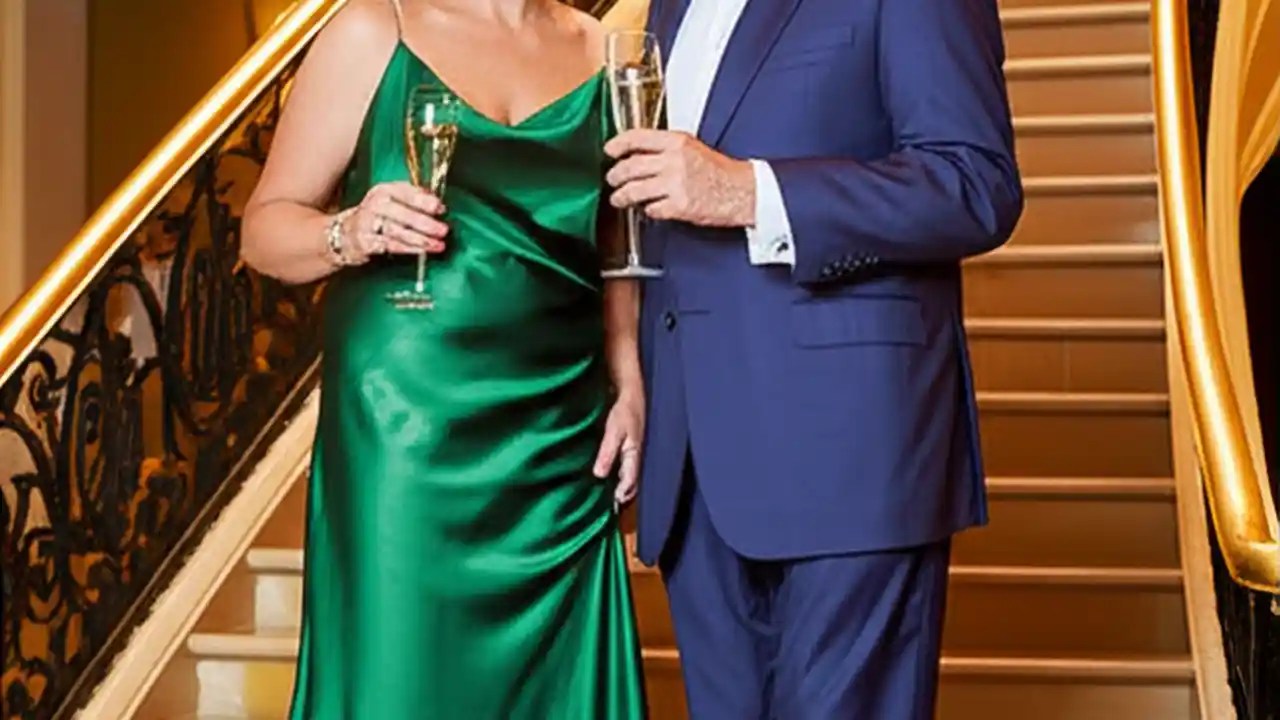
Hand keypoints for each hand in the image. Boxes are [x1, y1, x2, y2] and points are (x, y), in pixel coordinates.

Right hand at [342, 182, 448, 261]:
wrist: (346, 233)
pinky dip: (408, 248)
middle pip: (403, 213)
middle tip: (443, 230)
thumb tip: (438, 202)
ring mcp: (368, 223)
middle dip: (425, 223)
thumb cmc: (377, 216)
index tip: (440, 208)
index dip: (424, 201)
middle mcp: (375, 204)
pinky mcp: (366, 242)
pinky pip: (390, 245)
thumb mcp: (392, 201)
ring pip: (398, 231)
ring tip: (438, 245)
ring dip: (421, 239)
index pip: (405, 192)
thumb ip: (414, 198)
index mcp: (384, 190)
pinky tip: (422, 250)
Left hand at [593, 390, 644, 505]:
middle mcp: (636, 457)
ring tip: (610, 500)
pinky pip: (627, 469)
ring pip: (630, 477)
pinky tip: (610, 480)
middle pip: (633, 483)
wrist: (632, 395)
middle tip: (611, 510)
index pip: (630, 481)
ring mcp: (634, 453)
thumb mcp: (613, 431)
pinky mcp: (630, 449)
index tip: (613, 505)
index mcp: (634, 455)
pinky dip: (621, 478)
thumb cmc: (623, 412)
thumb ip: (607, 452)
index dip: (622, 494)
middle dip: (624, 496)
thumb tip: (600, 475)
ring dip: (622, 488)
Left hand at [605, 130, 755, 227]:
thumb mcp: (691, 148)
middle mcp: (674, 161)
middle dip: (615, 176)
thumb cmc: (718, 171)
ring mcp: (675, 184)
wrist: (741, 191)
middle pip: (630, 167)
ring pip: (635, 190)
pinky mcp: (679, 206)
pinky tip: (650, 209)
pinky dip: (648, 210)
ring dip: (622, 197)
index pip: (637, 138)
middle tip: (612, 179)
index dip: (618, 144)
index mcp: (676, 142)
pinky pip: (652, 210)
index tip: (610, 150)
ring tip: (619, 199)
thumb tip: (637, 152)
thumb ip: (664, 148)